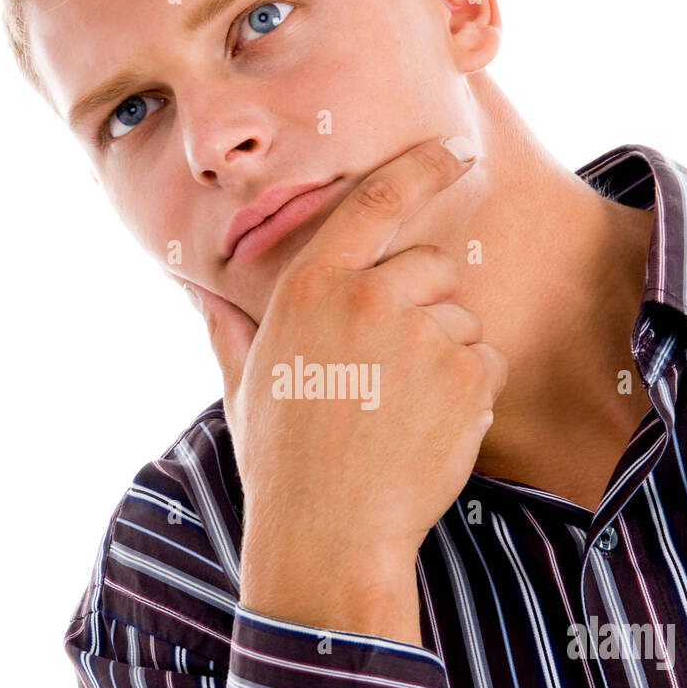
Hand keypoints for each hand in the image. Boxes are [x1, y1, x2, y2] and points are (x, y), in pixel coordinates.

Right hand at [185, 136, 507, 566]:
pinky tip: (430, 431)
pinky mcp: (467, 375)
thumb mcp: (245, 388)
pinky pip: (490, 362)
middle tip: (393, 372)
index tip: (454, 150)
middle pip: (431, 267)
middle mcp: (367, 297)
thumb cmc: (282, 465)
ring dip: (448, 357)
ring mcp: (422, 334)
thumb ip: (229, 328)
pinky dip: (473, 393)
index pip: (376, 201)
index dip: (422, 167)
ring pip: (463, 320)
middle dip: (425, 306)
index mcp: (310, 288)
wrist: (330, 537)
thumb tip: (197, 289)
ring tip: (403, 414)